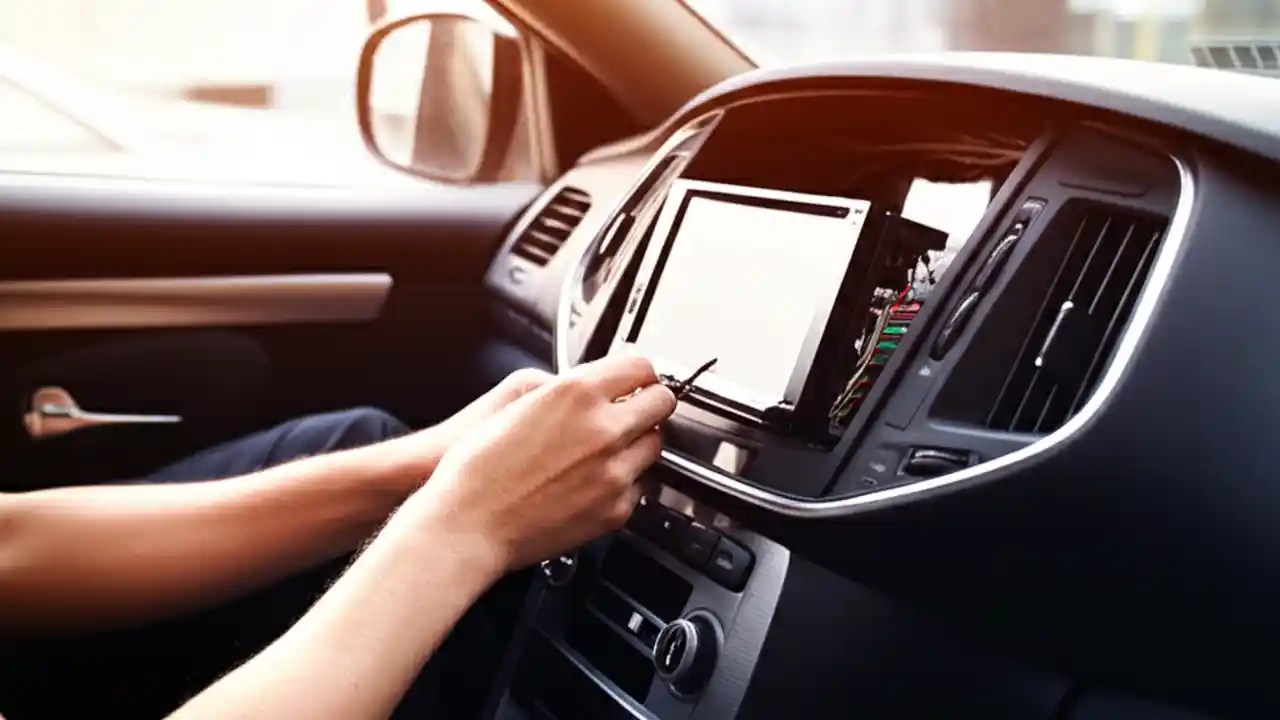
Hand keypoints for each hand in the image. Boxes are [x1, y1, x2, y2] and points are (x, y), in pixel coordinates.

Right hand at [406, 355, 676, 572]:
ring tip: (609, 446)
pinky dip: (623, 479)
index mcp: (577, 394)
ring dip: (637, 441)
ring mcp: (614, 472)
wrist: (467, 524)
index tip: (637, 377)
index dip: (639, 371)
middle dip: (649, 402)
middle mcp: (603, 430)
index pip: (640, 366)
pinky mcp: (615, 508)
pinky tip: (594, 479)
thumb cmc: (478, 467)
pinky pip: (637, 484)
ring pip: (654, 445)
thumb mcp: (517, 400)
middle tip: (636, 407)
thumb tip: (594, 385)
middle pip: (661, 402)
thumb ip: (566, 387)